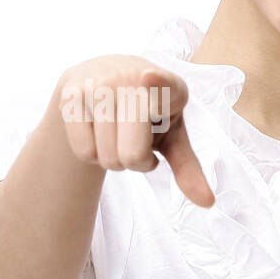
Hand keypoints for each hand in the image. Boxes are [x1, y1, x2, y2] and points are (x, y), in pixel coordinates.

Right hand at [55, 56, 214, 207]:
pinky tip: (98, 132)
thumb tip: (208, 202)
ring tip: (117, 134)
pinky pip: (83, 150)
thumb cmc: (148, 114)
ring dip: (113, 159)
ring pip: (106, 157)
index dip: (155, 84)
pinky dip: (92, 154)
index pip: (160, 86)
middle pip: (131, 155)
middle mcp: (132, 76)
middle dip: (136, 163)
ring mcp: (99, 83)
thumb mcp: (172, 137)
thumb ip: (188, 168)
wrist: (106, 79)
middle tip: (137, 141)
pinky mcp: (72, 93)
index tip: (147, 79)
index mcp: (170, 86)